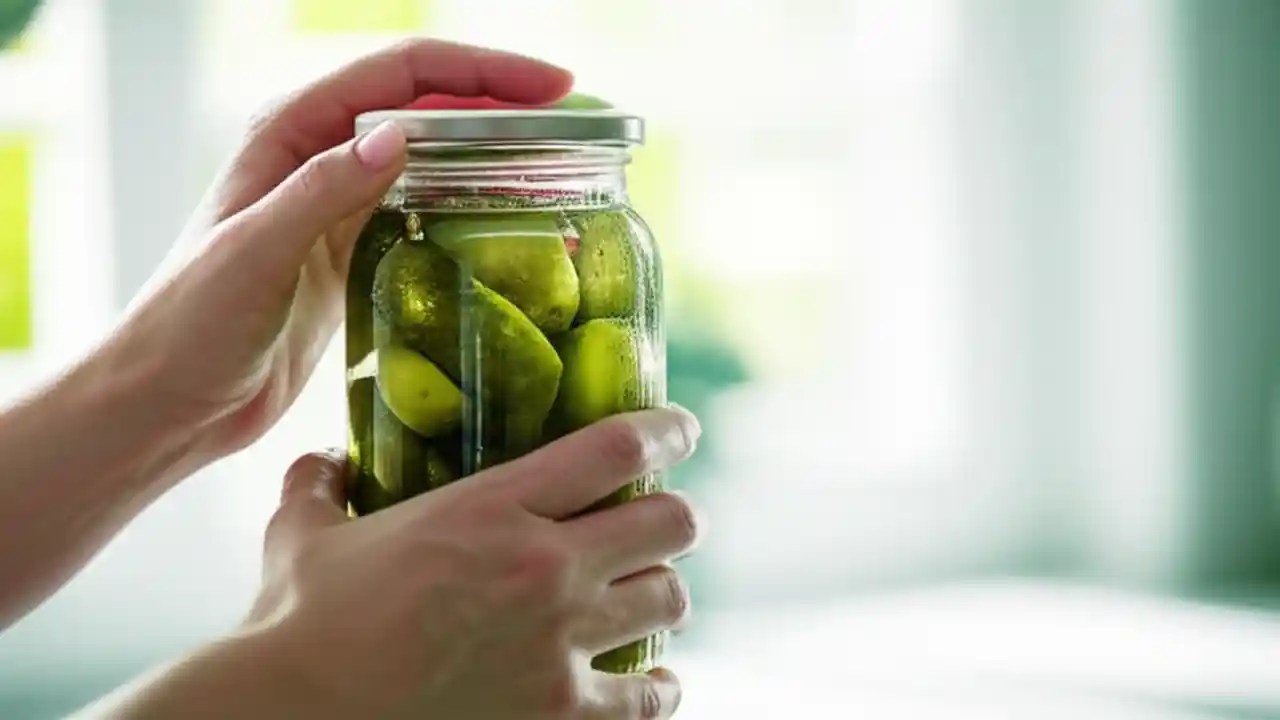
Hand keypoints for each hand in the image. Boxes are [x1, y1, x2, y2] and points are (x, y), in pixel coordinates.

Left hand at [108, 39, 571, 457]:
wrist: (170, 399)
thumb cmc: (190, 325)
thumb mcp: (254, 252)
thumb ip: (321, 190)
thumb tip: (399, 136)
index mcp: (290, 132)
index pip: (402, 76)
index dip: (483, 71)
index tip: (553, 86)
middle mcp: (319, 155)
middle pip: (429, 106)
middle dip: (504, 104)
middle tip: (577, 125)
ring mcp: (340, 203)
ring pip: (435, 157)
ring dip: (496, 154)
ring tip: (562, 168)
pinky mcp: (354, 251)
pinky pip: (426, 212)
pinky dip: (473, 209)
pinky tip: (515, 227)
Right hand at [247, 408, 700, 718]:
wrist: (298, 719)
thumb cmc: (298, 627)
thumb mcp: (303, 537)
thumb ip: (321, 486)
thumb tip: (322, 460)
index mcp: (492, 506)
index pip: (617, 446)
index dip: (667, 431)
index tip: (681, 431)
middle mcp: (543, 567)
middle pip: (671, 521)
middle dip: (675, 518)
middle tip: (662, 523)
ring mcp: (559, 644)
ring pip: (671, 600)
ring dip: (664, 594)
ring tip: (650, 595)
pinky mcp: (561, 713)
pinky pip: (652, 696)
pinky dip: (659, 686)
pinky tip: (652, 680)